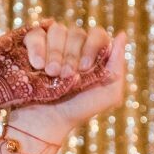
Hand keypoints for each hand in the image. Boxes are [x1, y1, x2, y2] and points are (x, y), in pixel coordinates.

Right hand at [0, 22, 130, 130]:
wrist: (46, 122)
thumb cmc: (78, 110)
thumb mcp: (108, 94)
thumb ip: (117, 65)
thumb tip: (121, 34)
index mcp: (94, 53)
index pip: (97, 34)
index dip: (91, 47)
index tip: (84, 69)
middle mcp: (74, 45)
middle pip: (76, 33)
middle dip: (70, 56)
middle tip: (64, 76)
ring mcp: (52, 44)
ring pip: (57, 30)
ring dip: (54, 53)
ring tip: (51, 74)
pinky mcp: (32, 46)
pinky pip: (36, 33)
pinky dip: (37, 48)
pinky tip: (37, 65)